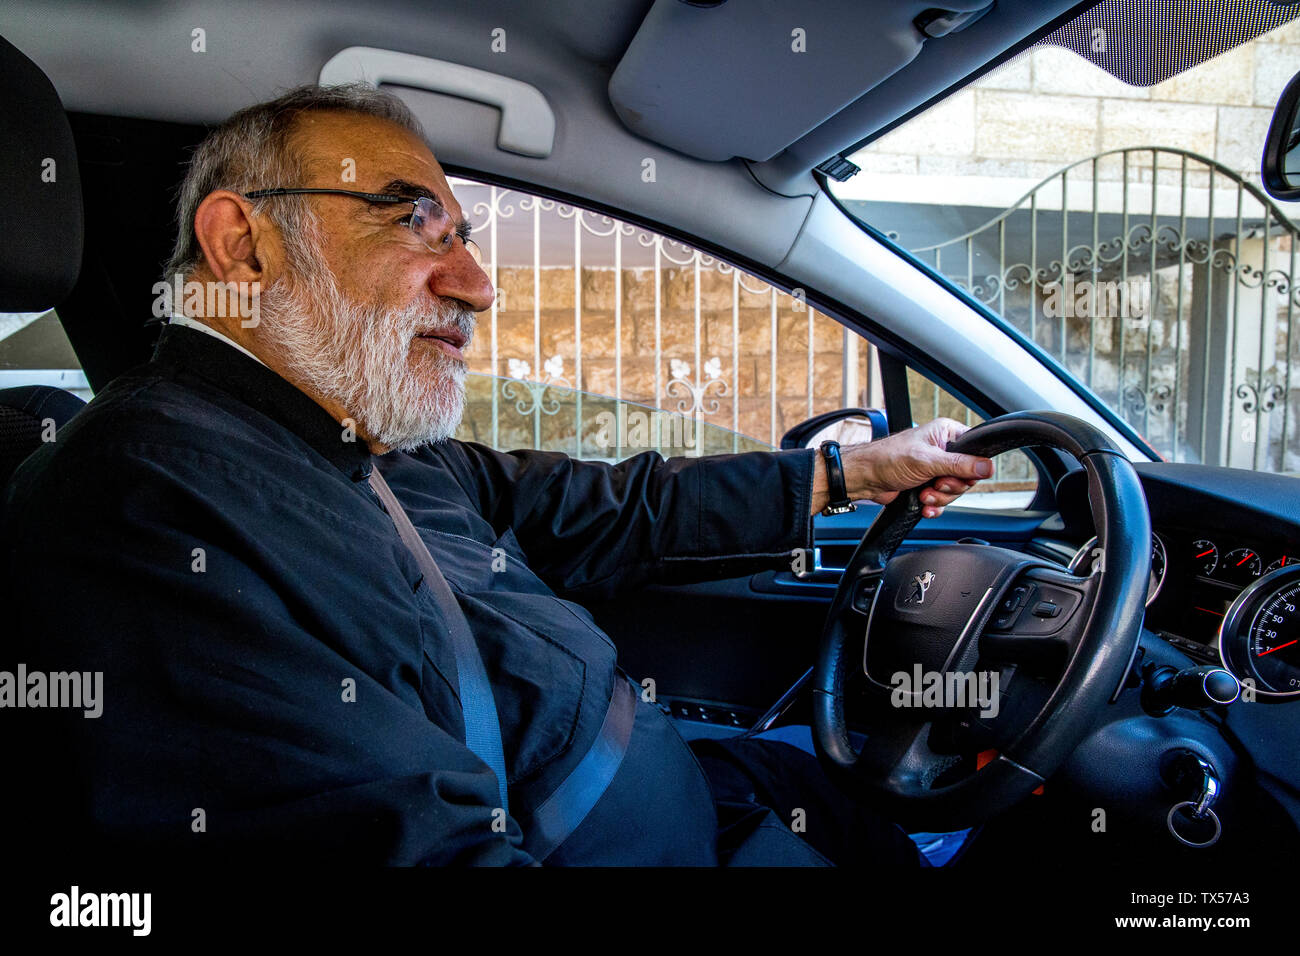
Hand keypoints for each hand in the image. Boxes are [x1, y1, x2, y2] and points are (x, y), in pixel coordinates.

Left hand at [811, 418, 993, 517]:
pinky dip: (934, 505)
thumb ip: (959, 465)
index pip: (976, 452)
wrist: (865, 478)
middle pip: (967, 476)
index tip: (959, 476)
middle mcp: (943, 450)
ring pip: (955, 491)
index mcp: (946, 434)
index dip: (971, 468)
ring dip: (940, 498)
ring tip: (924, 494)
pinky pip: (942, 500)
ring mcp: (935, 469)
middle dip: (950, 487)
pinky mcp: (927, 485)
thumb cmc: (888, 459)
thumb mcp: (928, 461)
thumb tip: (987, 466)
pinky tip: (924, 504)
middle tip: (935, 484)